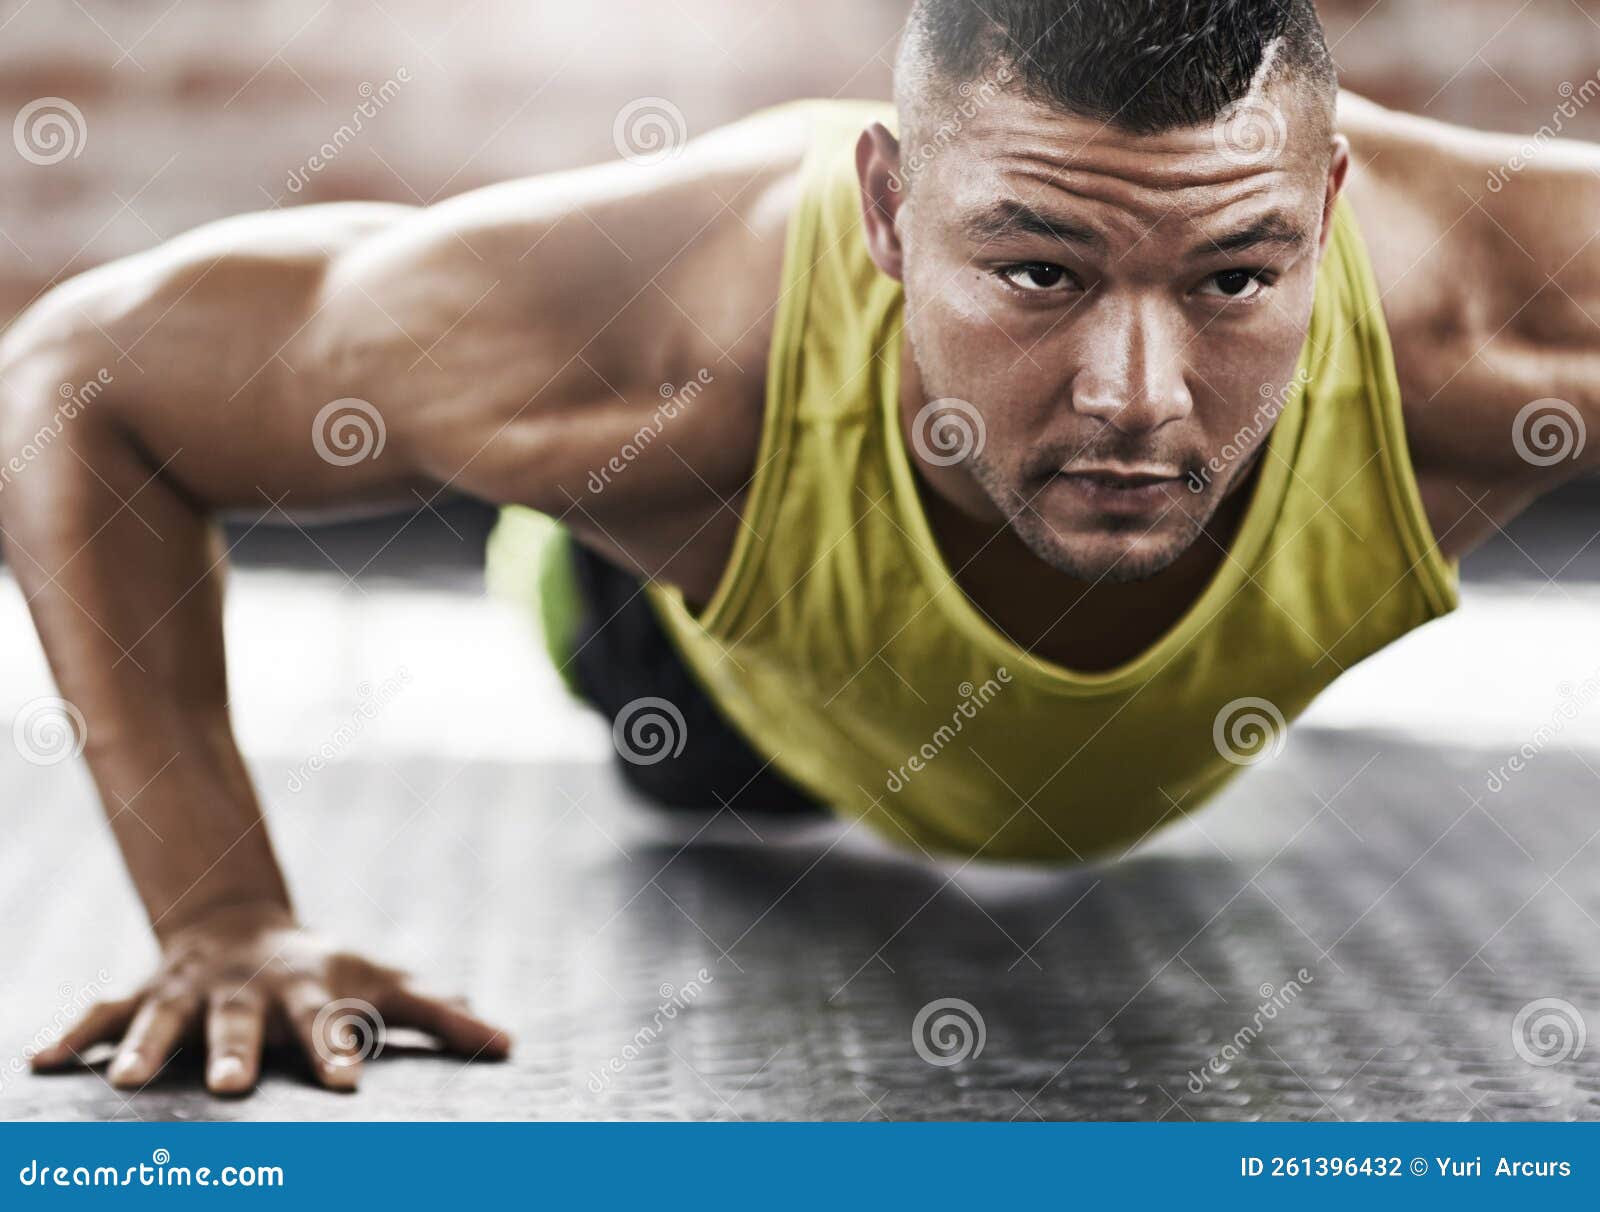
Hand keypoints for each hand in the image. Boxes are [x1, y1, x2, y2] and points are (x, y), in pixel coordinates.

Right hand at [30, 902, 511, 1095]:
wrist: (245, 925)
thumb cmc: (326, 970)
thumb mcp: (383, 984)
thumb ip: (441, 1016)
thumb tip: (509, 1045)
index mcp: (307, 991)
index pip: (328, 1024)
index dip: (338, 1049)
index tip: (346, 1083)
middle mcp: (246, 991)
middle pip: (240, 1023)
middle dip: (232, 1052)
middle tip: (228, 1088)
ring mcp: (191, 990)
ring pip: (164, 1017)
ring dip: (143, 1047)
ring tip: (124, 1084)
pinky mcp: (145, 992)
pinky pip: (102, 1010)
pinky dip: (73, 1033)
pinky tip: (39, 1061)